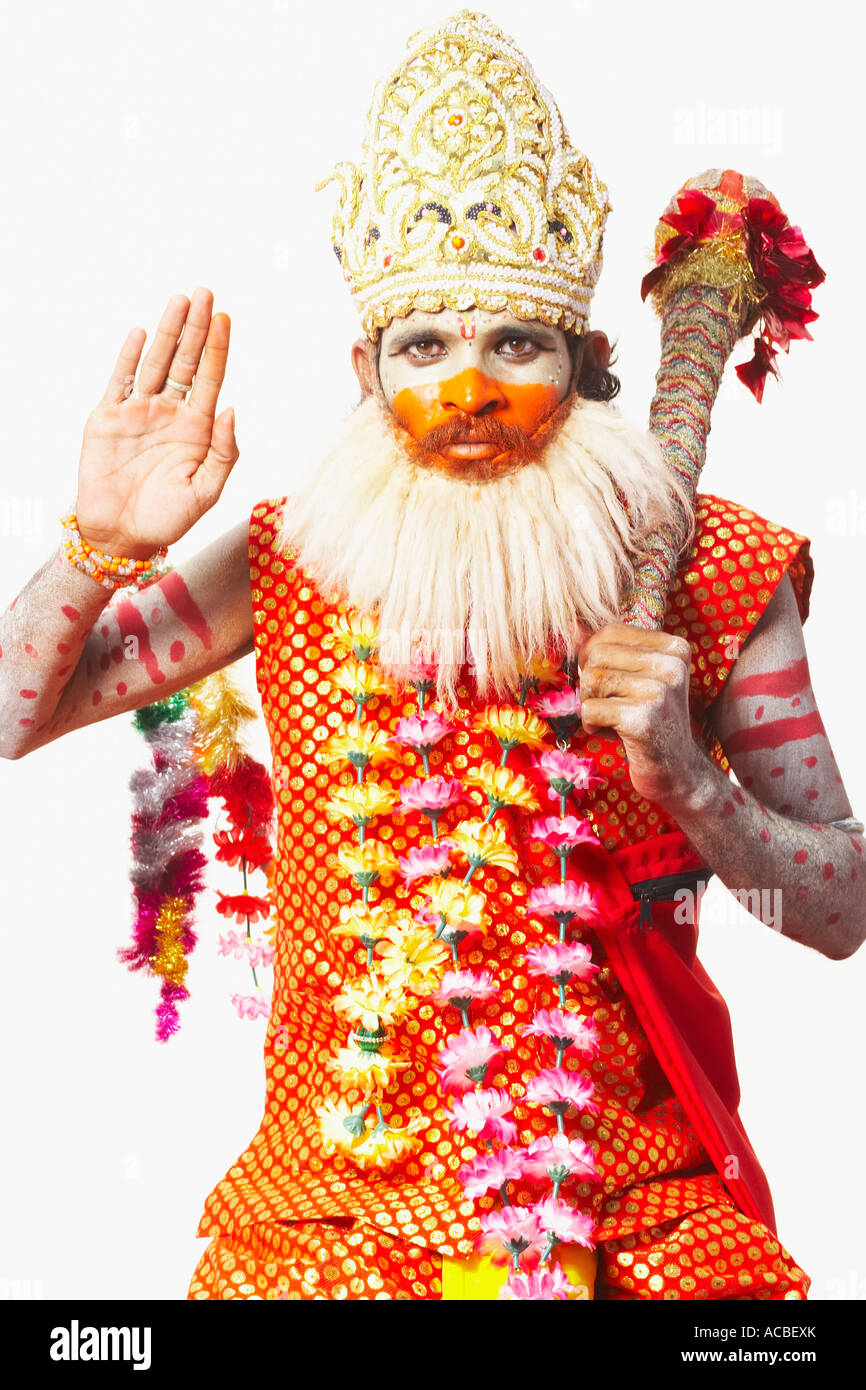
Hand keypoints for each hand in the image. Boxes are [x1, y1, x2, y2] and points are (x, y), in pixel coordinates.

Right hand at [75, 288, 238, 557]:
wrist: (121, 536)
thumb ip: (224, 451)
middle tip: (205, 293)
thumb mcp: (206, 491)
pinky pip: (121, 381)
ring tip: (179, 300)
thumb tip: (232, 408)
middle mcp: (171, 413)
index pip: (210, 378)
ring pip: (156, 363)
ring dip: (167, 332)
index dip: (217, 348)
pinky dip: (130, 357)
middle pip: (186, 361)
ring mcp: (139, 412)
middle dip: (196, 327)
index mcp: (198, 428)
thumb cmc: (167, 519)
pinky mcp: (109, 418)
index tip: (225, 317)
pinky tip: (140, 334)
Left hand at [578, 623, 707, 808]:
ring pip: (591, 680)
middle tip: (611, 706)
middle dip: (591, 684)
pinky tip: (617, 735)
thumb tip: (570, 626)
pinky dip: (593, 726)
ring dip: (592, 705)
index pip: (611, 632)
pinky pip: (590, 711)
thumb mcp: (638, 678)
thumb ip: (611, 651)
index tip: (605, 682)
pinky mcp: (642, 720)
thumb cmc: (649, 721)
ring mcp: (659, 692)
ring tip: (615, 720)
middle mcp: (671, 665)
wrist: (678, 771)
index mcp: (674, 648)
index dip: (593, 655)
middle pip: (597, 655)